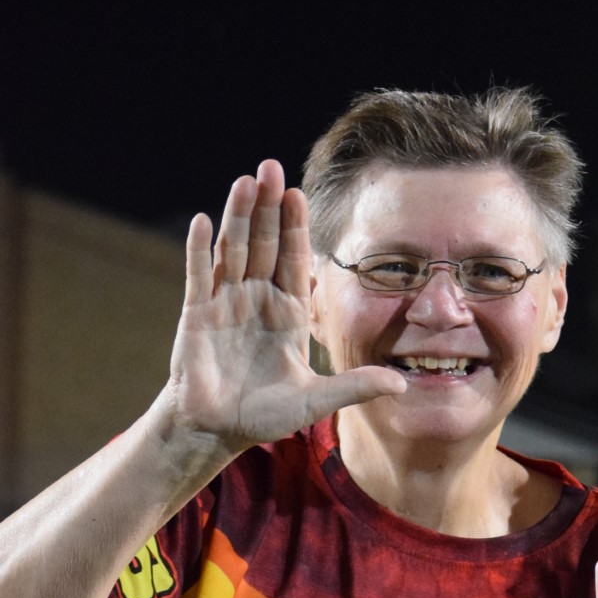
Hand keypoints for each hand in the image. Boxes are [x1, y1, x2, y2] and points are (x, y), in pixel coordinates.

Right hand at [162, 160, 404, 454]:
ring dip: (237, 217)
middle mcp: (257, 301)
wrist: (217, 431)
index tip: (299, 194)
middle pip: (263, 245)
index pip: (293, 261)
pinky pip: (199, 277)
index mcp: (287, 314)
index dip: (295, 228)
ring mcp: (225, 304)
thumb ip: (354, 387)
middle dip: (267, 208)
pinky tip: (202, 221)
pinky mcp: (197, 316)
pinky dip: (199, 250)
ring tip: (244, 181)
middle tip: (271, 167)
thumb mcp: (315, 401)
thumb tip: (401, 384)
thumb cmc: (263, 416)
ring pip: (233, 251)